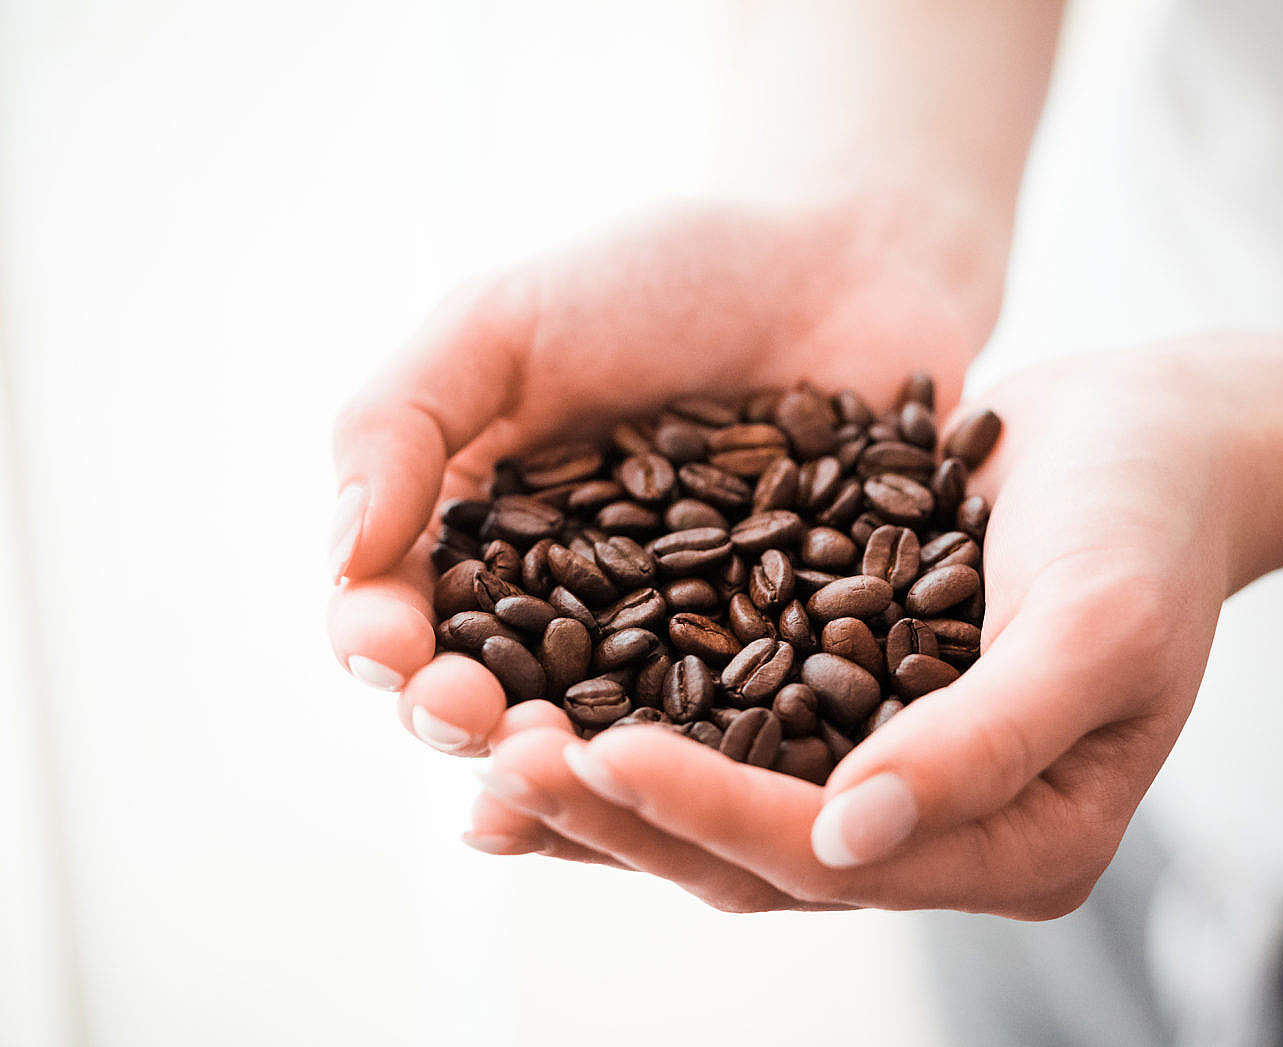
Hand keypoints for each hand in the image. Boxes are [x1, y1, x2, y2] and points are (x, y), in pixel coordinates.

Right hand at [327, 194, 1002, 775]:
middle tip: (483, 724)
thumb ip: (400, 423)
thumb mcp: (502, 325)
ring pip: (613, 740)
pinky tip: (705, 773)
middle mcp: (575, 619)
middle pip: (500, 699)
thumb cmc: (658, 282)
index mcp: (485, 547)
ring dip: (581, 770)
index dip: (382, 645)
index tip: (390, 647)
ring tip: (576, 766)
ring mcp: (682, 654)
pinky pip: (750, 728)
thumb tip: (339, 555)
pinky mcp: (791, 671)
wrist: (841, 260)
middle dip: (473, 726)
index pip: (407, 617)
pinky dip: (722, 756)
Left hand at [469, 343, 1267, 915]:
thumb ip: (986, 740)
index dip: (718, 815)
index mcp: (1022, 843)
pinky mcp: (847, 710)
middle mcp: (945, 832)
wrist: (1159, 436)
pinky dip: (638, 724)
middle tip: (502, 763)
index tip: (600, 753)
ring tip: (487, 754)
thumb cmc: (1150, 523)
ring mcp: (893, 778)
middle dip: (628, 818)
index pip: (840, 861)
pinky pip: (726, 738)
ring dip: (608, 790)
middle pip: (760, 858)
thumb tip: (850, 838)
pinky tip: (543, 698)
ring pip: (724, 813)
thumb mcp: (1094, 626)